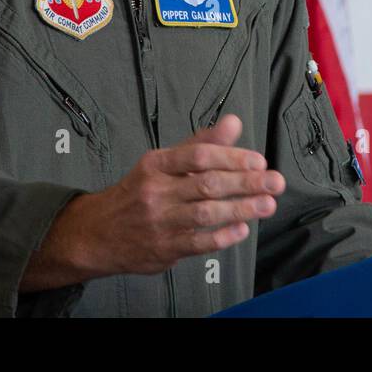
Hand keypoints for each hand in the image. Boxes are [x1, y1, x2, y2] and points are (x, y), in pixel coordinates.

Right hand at [66, 114, 284, 278]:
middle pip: (207, 184)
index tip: (258, 161)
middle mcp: (156, 191)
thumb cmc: (138, 192)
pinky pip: (198, 242)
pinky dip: (223, 236)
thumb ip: (201, 143)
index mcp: (156, 164)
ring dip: (242, 209)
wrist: (96, 233)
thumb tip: (233, 122)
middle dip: (246, 182)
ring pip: (206, 213)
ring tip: (268, 204)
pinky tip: (242, 229)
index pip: (198, 155)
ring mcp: (159, 221)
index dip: (232, 157)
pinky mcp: (163, 248)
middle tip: (275, 182)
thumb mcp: (163, 161)